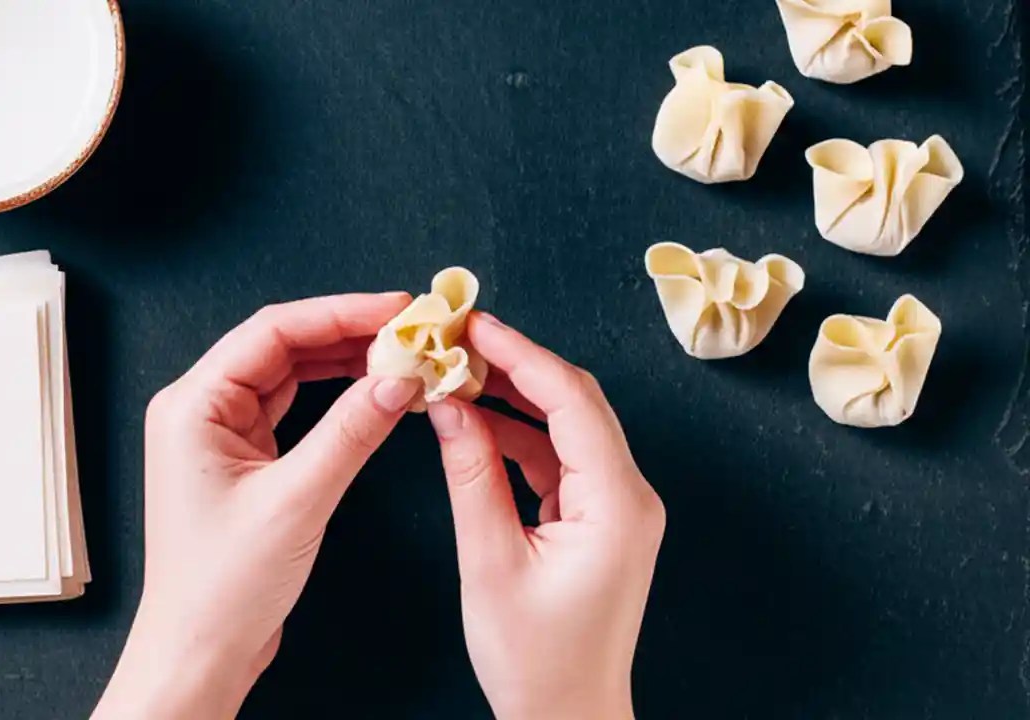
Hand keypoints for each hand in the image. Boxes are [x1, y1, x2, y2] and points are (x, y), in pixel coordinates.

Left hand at [95, 293, 418, 719]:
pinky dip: (336, 397)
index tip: (396, 309)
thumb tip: (399, 379)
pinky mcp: (243, 458)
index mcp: (193, 404)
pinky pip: (294, 407)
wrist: (201, 650)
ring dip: (345, 362)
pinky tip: (373, 390)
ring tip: (401, 353)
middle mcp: (201, 409)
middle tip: (410, 329)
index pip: (273, 332)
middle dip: (348, 333)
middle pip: (283, 346)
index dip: (339, 313)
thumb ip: (351, 432)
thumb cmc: (224, 585)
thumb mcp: (297, 500)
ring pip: (291, 374)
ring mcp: (221, 433)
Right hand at [427, 313, 664, 719]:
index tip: (475, 325)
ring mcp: (621, 506)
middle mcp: (631, 496)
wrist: (567, 717)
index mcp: (619, 505)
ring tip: (462, 373)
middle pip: (578, 403)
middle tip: (462, 338)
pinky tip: (479, 424)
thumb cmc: (533, 659)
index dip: (522, 355)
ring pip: (570, 426)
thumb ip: (469, 474)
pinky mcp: (602, 518)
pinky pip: (562, 458)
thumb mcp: (490, 561)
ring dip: (519, 397)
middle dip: (520, 365)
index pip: (572, 403)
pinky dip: (521, 436)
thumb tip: (449, 404)